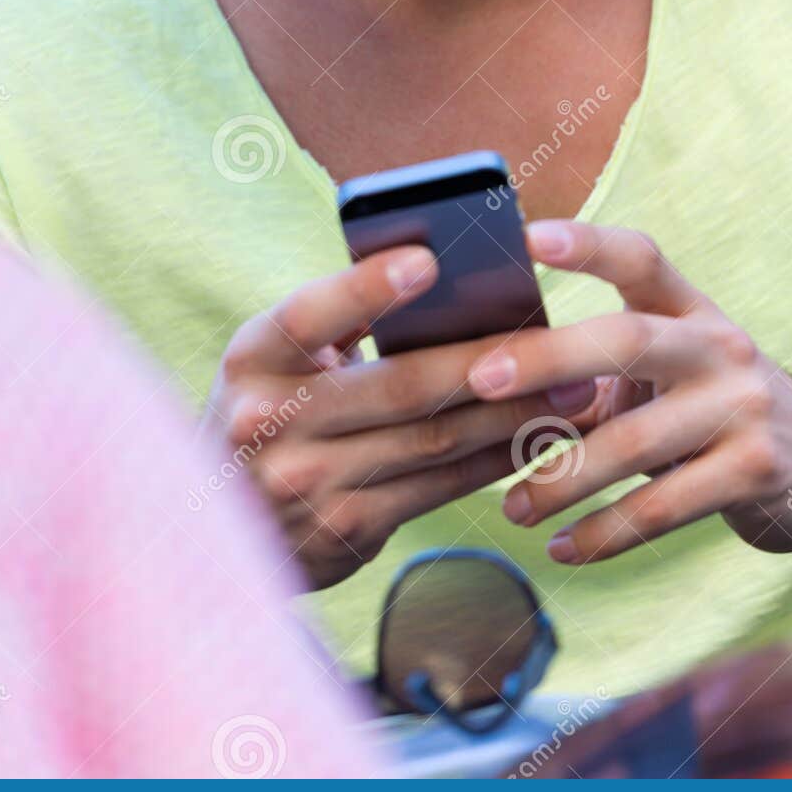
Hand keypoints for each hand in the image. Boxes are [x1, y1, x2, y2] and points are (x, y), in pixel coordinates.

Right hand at [203, 244, 586, 588]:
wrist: (214, 523)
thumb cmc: (268, 407)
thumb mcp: (273, 358)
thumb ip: (336, 324)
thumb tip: (447, 285)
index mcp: (253, 357)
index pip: (311, 316)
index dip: (367, 288)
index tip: (427, 260)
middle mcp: (272, 422)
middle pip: (401, 385)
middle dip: (493, 365)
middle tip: (564, 344)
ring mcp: (308, 484)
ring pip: (434, 441)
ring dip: (514, 417)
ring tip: (577, 392)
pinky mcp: (347, 531)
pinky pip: (439, 488)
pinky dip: (494, 461)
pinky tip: (539, 440)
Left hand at [466, 219, 791, 569]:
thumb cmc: (709, 407)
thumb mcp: (668, 368)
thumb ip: (595, 366)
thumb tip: (485, 374)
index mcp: (688, 309)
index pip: (640, 258)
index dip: (587, 243)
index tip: (530, 236)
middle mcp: (719, 346)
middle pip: (627, 339)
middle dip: (548, 358)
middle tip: (481, 380)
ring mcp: (743, 407)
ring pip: (635, 442)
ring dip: (562, 478)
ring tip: (513, 506)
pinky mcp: (755, 472)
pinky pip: (662, 508)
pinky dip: (604, 533)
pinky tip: (563, 547)